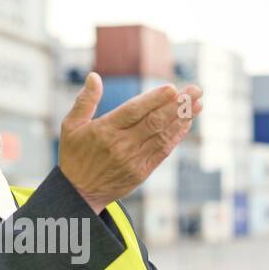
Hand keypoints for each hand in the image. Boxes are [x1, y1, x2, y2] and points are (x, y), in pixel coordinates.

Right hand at [57, 72, 201, 213]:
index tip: (172, 88)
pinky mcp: (141, 172)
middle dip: (178, 105)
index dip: (154, 100)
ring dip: (182, 119)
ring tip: (198, 103)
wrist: (79, 194)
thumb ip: (84, 101)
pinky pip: (163, 151)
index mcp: (104, 131)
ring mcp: (133, 160)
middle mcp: (120, 145)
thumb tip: (94, 76)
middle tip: (196, 90)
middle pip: (154, 122)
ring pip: (162, 136)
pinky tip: (187, 122)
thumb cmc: (75, 155)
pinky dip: (176, 136)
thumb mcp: (70, 126)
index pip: (133, 112)